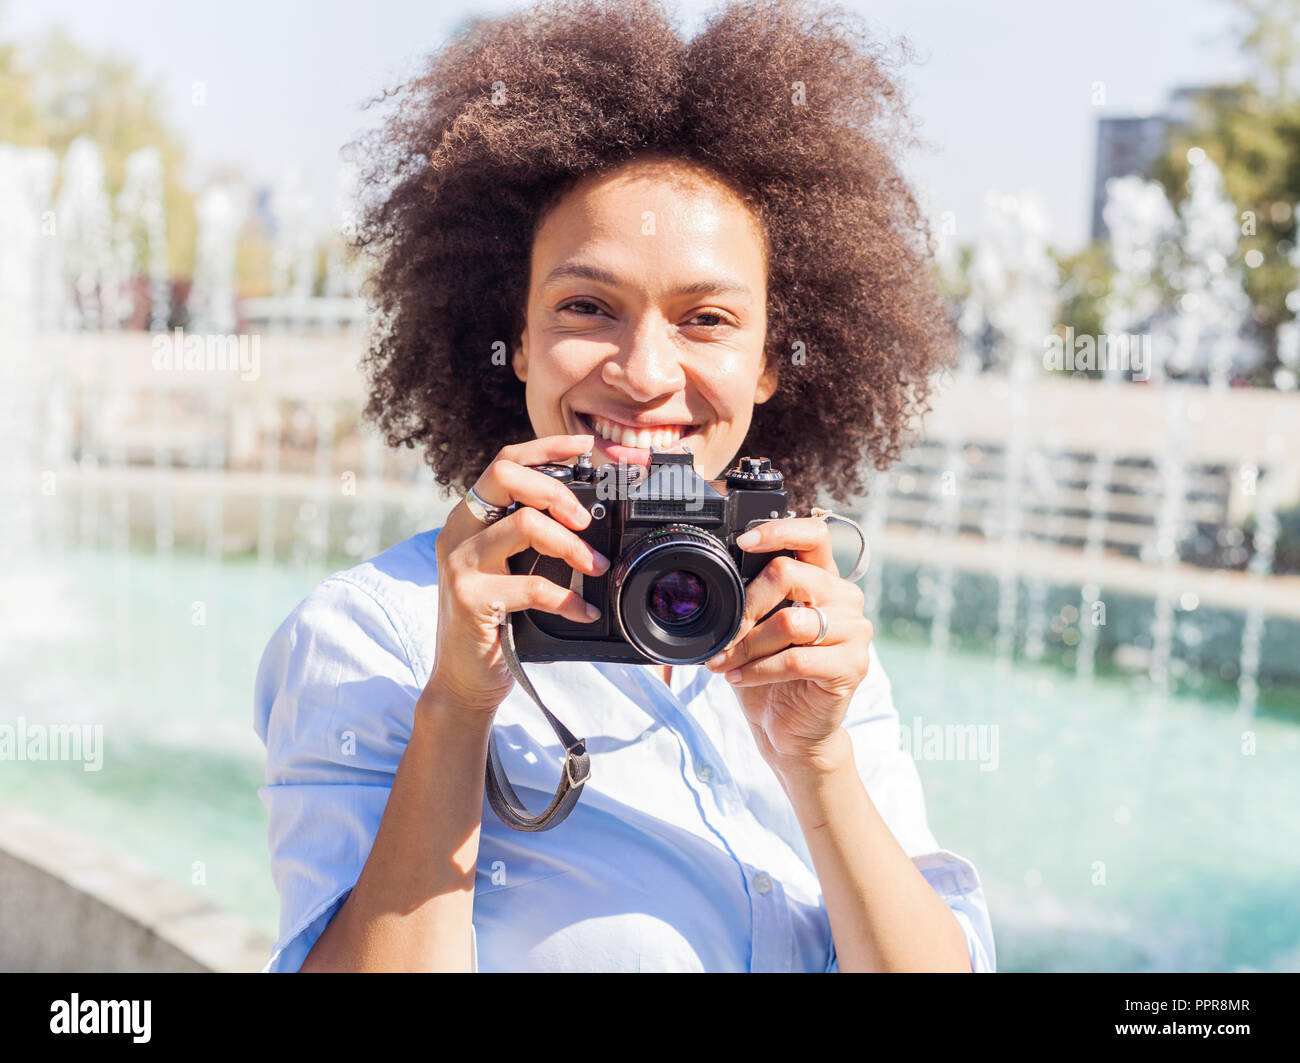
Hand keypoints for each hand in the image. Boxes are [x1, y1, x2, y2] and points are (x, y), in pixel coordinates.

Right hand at [423, 434, 609, 717]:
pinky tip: (585, 611)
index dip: (546, 447)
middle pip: (506, 476)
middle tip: (586, 520)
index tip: (585, 446)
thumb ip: (530, 540)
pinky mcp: (471, 599)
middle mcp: (458, 533)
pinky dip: (568, 599)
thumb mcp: (508, 570)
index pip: (505, 463)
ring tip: (597, 568)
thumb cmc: (494, 624)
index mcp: (469, 519)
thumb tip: (587, 517)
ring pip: (524, 524)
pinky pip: (532, 586)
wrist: (463, 681)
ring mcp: (460, 564)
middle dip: (556, 489)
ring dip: (572, 545)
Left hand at [704, 517, 872, 776]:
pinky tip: (738, 677)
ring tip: (724, 661)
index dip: (779, 531)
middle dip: (746, 605)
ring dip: (747, 645)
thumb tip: (717, 575)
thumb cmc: (771, 674)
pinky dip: (758, 669)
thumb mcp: (757, 628)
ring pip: (790, 622)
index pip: (814, 533)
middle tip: (724, 633)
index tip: (743, 543)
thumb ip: (753, 598)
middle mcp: (845, 598)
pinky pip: (796, 660)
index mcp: (824, 579)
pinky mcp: (851, 667)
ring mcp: (855, 632)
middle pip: (791, 574)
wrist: (791, 730)